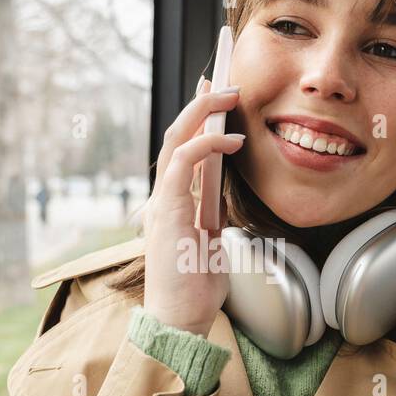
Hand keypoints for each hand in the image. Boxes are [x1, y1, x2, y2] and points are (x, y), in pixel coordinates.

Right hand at [142, 75, 244, 336]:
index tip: (216, 88)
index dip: (198, 115)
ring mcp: (163, 202)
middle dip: (199, 100)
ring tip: (229, 93)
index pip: (183, 146)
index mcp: (174, 201)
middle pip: (176, 133)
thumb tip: (221, 192)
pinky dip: (207, 144)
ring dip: (202, 111)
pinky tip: (232, 140)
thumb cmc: (194, 288)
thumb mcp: (210, 241)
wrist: (180, 319)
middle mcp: (164, 196)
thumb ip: (211, 213)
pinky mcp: (168, 210)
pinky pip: (184, 163)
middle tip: (223, 76)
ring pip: (175, 139)